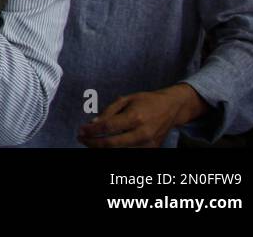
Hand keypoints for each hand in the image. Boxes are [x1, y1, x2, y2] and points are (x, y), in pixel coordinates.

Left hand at [79, 85, 207, 147]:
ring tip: (91, 143)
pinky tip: (106, 147)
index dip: (91, 130)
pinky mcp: (152, 150)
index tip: (81, 130)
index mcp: (135, 117)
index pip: (107, 127)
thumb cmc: (147, 101)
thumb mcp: (126, 99)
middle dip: (93, 143)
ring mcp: (148, 144)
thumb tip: (92, 123)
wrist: (172, 108)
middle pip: (112, 144)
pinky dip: (116, 151)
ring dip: (102, 149)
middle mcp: (142, 133)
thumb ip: (109, 111)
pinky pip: (130, 154)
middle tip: (82, 139)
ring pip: (120, 152)